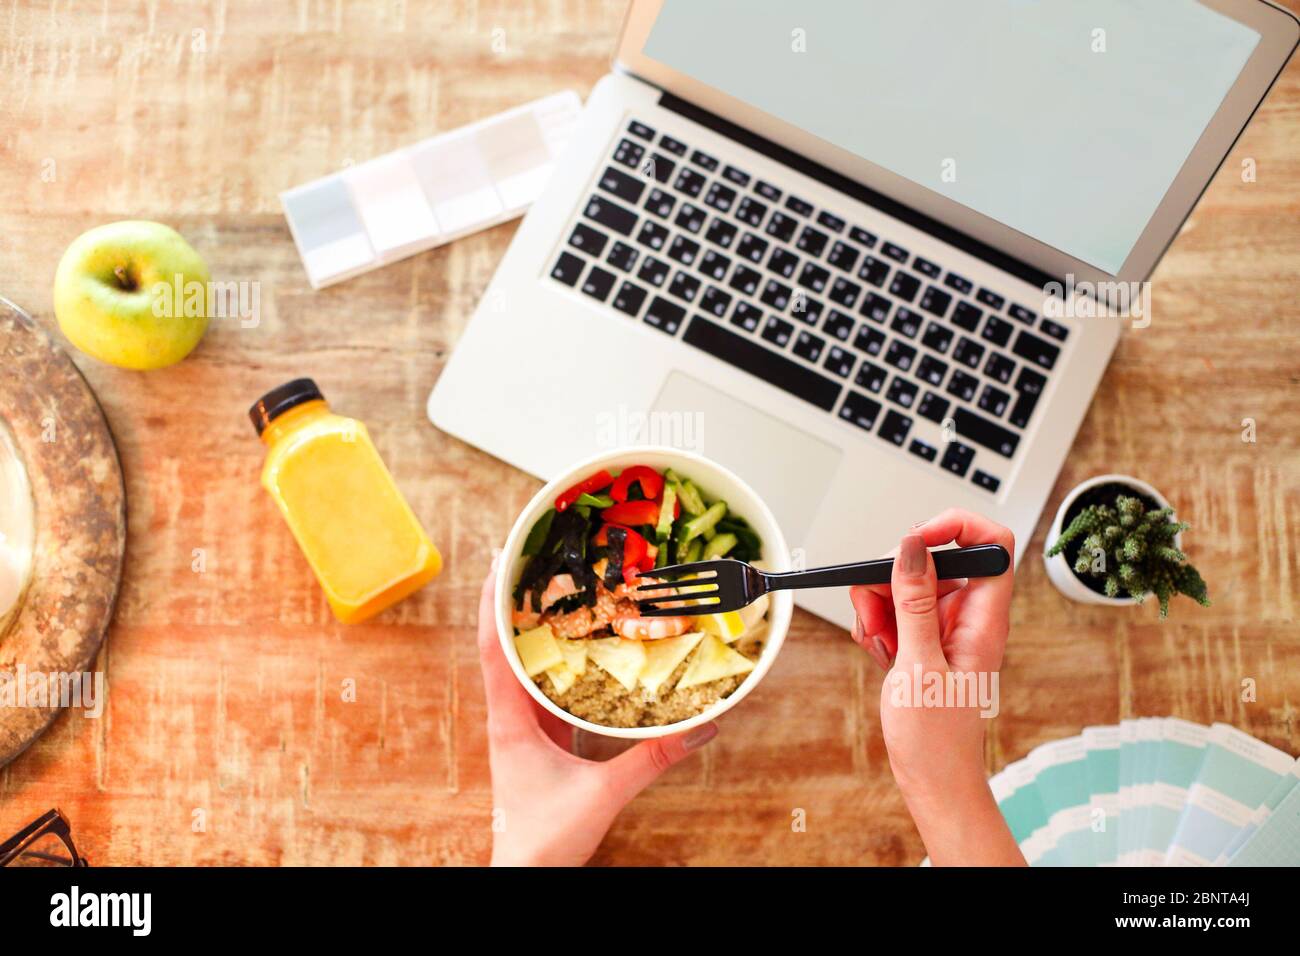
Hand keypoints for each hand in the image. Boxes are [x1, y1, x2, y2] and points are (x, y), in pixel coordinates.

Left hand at [477, 568, 717, 865]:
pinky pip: (539, 688)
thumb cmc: (545, 840)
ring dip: (532, 628)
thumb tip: (702, 728)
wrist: (527, 878)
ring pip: (519, 665)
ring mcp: (520, 728)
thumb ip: (652, 759)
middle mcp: (509, 717)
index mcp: (510, 720)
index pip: (492, 647)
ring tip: (558, 590)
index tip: (504, 559)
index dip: (495, 601)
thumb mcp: (604, 794)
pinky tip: (578, 648)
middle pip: (501, 645)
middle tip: (538, 560)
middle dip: (515, 601)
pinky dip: (552, 661)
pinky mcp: (536, 741)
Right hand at [848, 509, 1024, 865]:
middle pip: (933, 563)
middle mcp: (969, 618)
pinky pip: (897, 612)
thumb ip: (915, 603)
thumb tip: (913, 549)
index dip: (956, 527)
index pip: (990, 545)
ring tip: (880, 643)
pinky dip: (879, 626)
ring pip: (908, 587)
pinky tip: (881, 654)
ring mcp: (947, 629)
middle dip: (894, 578)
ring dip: (880, 607)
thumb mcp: (919, 666)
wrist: (933, 782)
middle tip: (876, 609)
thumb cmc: (937, 740)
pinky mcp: (926, 641)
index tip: (915, 539)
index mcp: (984, 620)